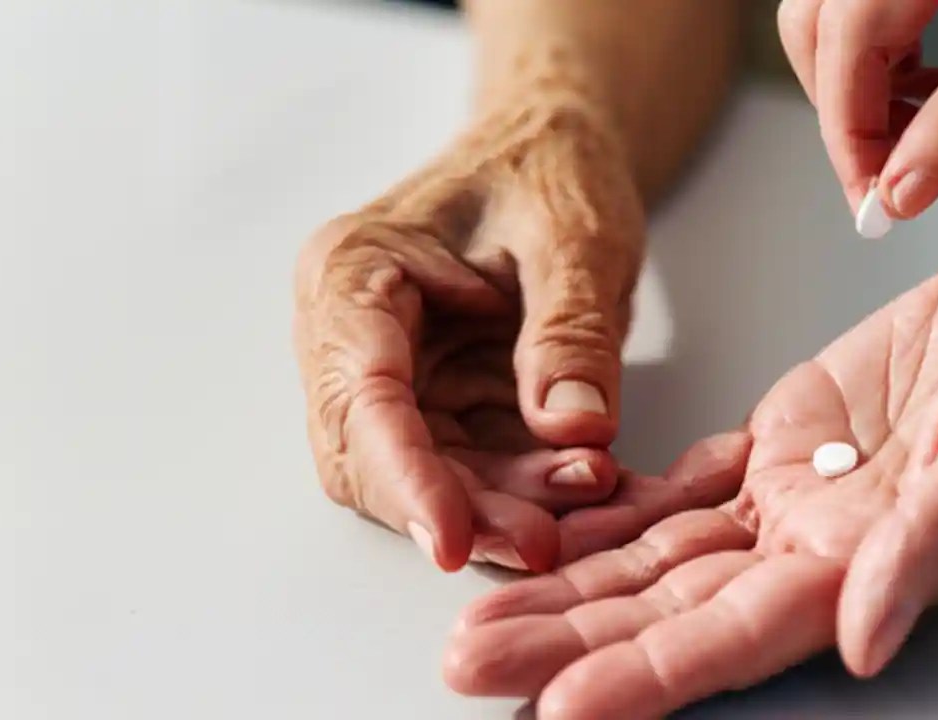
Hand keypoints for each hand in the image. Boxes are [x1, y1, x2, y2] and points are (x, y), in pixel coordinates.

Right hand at [295, 95, 720, 572]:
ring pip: (422, 472)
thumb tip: (574, 429)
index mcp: (354, 272)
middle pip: (375, 452)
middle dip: (455, 506)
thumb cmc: (549, 167)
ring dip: (495, 507)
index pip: (360, 391)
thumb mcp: (575, 235)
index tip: (449, 537)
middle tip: (542, 542)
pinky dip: (520, 488)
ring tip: (584, 506)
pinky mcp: (440, 400)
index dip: (401, 473)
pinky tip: (582, 482)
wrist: (554, 150)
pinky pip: (469, 466)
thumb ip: (570, 330)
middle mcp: (353, 332)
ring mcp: (394, 372)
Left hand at [444, 184, 937, 717]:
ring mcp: (801, 488)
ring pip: (661, 549)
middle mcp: (824, 539)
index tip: (555, 706)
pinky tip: (559, 522)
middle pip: (670, 605)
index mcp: (875, 558)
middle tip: (468, 659)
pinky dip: (616, 505)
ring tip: (482, 603)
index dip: (644, 673)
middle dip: (567, 635)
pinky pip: (685, 483)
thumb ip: (935, 541)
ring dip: (572, 577)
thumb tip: (864, 637)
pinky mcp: (792, 431)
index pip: (735, 633)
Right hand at [777, 0, 937, 217]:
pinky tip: (931, 60)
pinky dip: (882, 34)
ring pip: (829, 7)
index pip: (840, 52)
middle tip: (896, 175)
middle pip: (813, 26)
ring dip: (857, 73)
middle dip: (845, 111)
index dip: (850, 139)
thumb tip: (907, 187)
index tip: (877, 205)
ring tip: (921, 117)